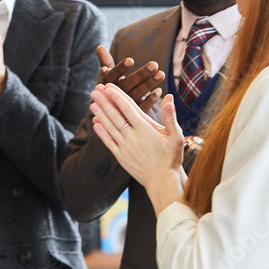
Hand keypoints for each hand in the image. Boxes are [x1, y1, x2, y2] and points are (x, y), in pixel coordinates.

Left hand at [90, 86, 184, 213]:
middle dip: (104, 102)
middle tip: (95, 90)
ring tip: (92, 103)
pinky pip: (108, 142)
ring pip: (110, 127)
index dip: (117, 97)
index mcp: (145, 129)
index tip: (108, 87)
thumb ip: (170, 116)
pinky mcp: (120, 156)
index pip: (128, 109)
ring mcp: (125, 147)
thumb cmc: (171, 158)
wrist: (162, 181)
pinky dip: (101, 132)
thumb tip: (169, 96)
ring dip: (100, 114)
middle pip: (115, 116)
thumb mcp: (176, 136)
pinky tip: (95, 123)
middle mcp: (132, 137)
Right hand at [96, 45, 164, 112]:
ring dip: (149, 84)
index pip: (112, 76)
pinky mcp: (131, 117)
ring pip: (137, 95)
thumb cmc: (109, 91)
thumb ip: (105, 62)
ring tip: (161, 73)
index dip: (121, 69)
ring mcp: (122, 108)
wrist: (107, 118)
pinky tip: (159, 91)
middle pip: (127, 85)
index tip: (131, 60)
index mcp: (105, 86)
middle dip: (141, 74)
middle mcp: (113, 97)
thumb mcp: (106, 77)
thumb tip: (99, 46)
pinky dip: (150, 99)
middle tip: (155, 64)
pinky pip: (142, 107)